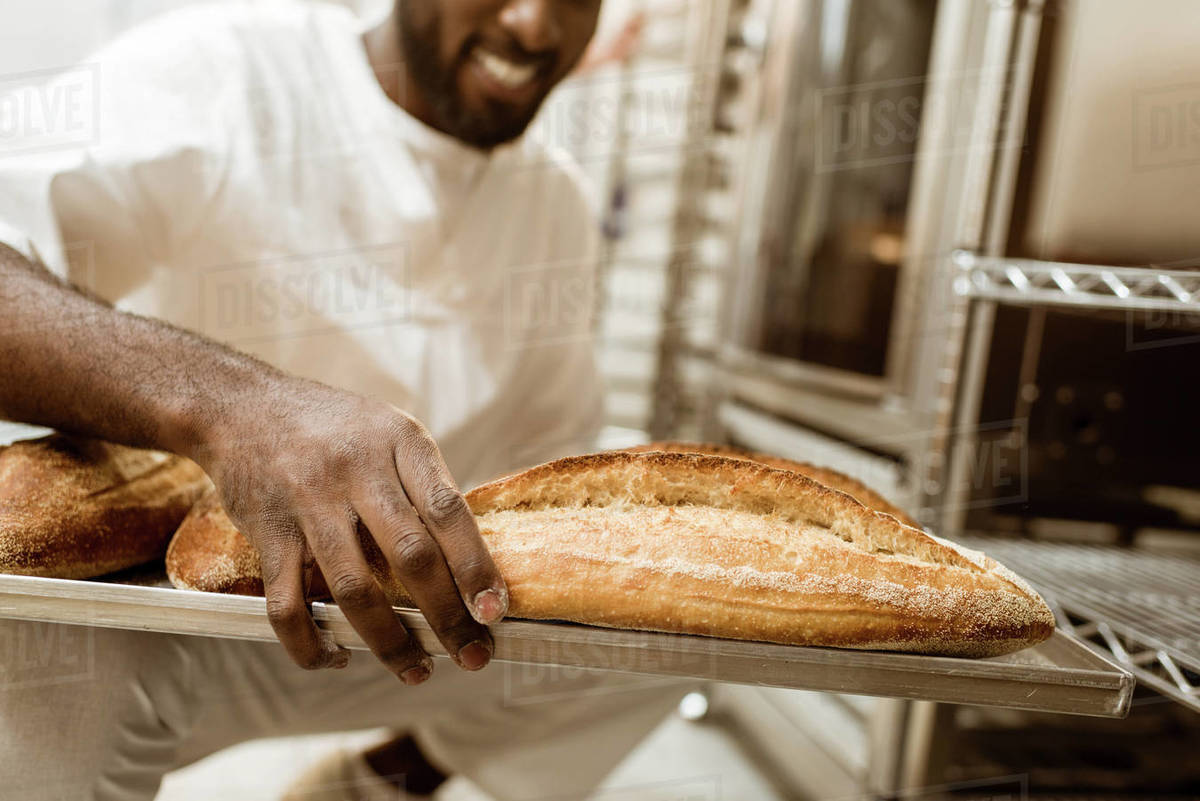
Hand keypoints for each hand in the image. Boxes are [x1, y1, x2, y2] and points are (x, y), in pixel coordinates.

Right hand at [189, 377, 507, 682]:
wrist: (242, 406)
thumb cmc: (335, 428)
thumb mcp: (392, 432)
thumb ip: (426, 487)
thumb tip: (470, 563)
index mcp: (400, 443)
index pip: (448, 512)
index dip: (475, 566)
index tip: (493, 612)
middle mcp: (356, 470)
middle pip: (410, 555)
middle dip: (446, 616)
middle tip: (472, 656)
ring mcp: (309, 502)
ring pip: (354, 588)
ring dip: (389, 641)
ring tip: (416, 670)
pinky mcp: (268, 532)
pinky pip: (288, 604)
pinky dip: (311, 643)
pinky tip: (336, 657)